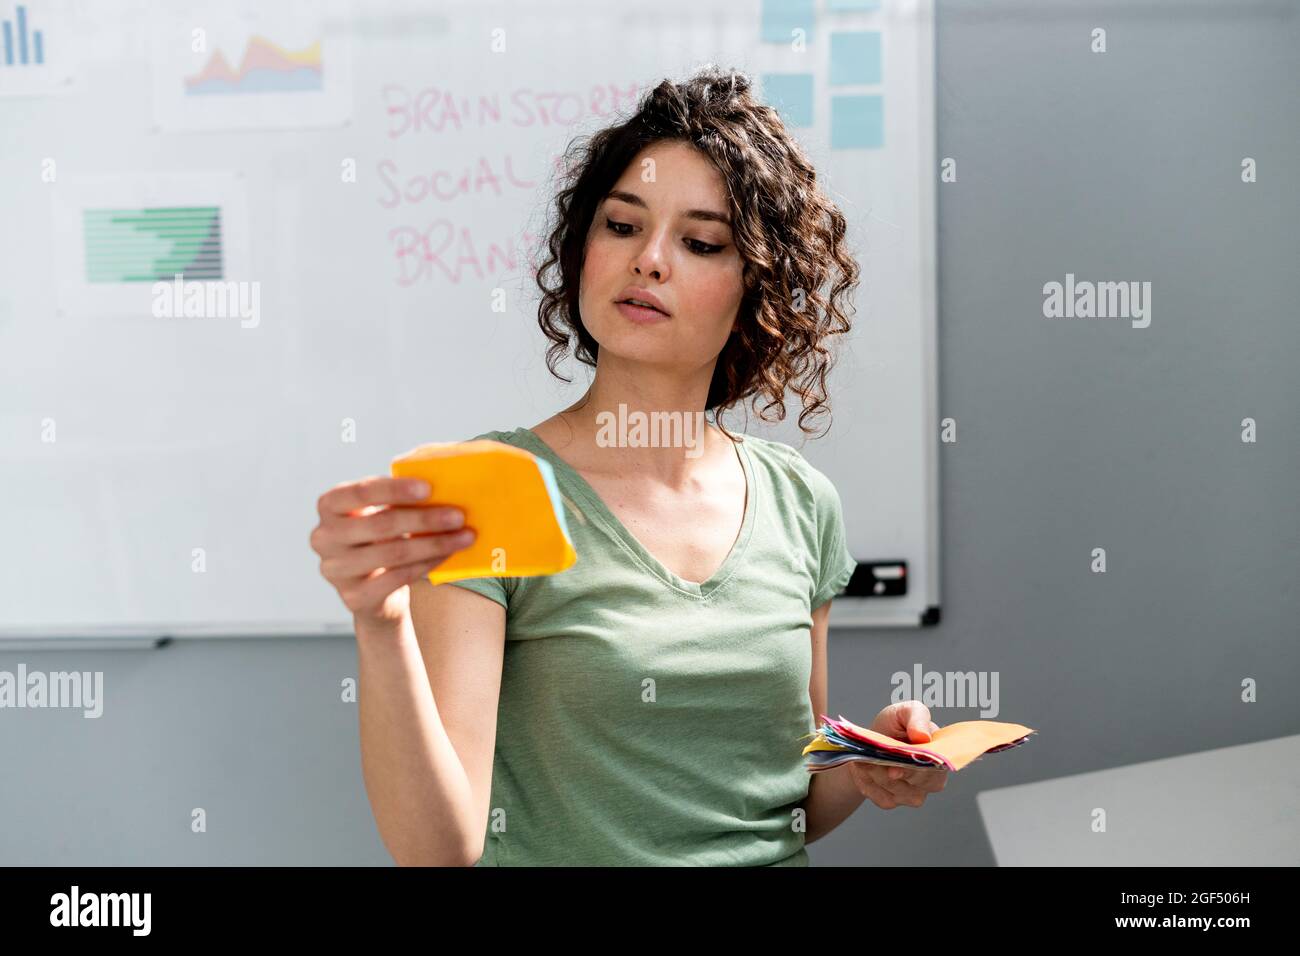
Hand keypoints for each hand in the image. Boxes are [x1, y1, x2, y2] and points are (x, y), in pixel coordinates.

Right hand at [309, 475, 476, 630]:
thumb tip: (445, 489)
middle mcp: (324, 537)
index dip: (395, 489)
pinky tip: (448, 555)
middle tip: (458, 516)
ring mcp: (335, 570)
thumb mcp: (381, 514)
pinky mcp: (353, 597)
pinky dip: (427, 564)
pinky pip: (398, 577)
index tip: (429, 488)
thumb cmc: (381, 540)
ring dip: (434, 543)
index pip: (360, 492)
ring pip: (393, 553)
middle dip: (425, 519)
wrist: (373, 592)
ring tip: (464, 536)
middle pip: (381, 524)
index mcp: (329, 506)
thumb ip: (399, 501)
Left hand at [848, 701, 948, 808]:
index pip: (940, 765)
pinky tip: (867, 770)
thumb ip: (917, 717)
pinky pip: (884, 799)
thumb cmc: (892, 726)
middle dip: (895, 767)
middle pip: (919, 781)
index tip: (904, 758)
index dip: (922, 764)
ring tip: (869, 758)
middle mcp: (933, 778)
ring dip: (879, 774)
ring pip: (899, 790)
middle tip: (878, 756)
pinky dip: (870, 784)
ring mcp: (915, 793)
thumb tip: (923, 736)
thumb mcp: (904, 712)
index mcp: (941, 753)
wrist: (866, 744)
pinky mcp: (894, 801)